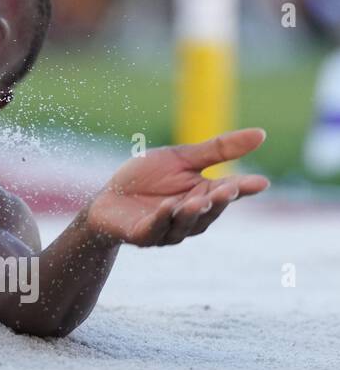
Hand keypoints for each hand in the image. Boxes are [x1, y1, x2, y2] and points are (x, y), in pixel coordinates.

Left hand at [85, 128, 270, 245]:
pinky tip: (169, 206)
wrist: (108, 198)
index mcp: (204, 196)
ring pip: (185, 222)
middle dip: (219, 201)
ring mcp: (168, 229)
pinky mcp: (143, 235)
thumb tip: (262, 134)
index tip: (261, 182)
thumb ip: (218, 149)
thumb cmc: (146, 178)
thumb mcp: (183, 158)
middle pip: (209, 209)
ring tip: (199, 199)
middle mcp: (191, 217)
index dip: (244, 188)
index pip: (228, 192)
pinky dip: (163, 218)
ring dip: (192, 212)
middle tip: (229, 189)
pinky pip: (155, 228)